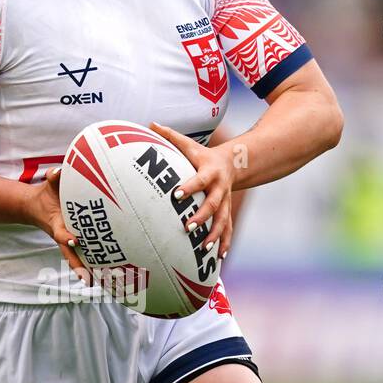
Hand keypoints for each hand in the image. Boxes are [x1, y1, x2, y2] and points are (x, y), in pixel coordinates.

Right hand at [24, 167, 90, 279]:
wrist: (35, 206)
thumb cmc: (47, 193)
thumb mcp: (49, 183)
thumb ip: (53, 177)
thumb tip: (58, 172)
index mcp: (56, 224)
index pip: (61, 233)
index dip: (66, 237)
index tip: (74, 240)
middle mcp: (62, 235)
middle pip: (69, 255)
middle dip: (77, 265)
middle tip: (88, 278)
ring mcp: (67, 240)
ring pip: (76, 258)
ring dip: (85, 269)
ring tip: (99, 282)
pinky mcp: (73, 240)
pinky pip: (82, 253)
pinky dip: (90, 262)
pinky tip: (104, 272)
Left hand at [149, 122, 237, 258]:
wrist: (232, 163)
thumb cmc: (202, 156)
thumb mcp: (189, 145)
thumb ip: (170, 136)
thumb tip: (150, 124)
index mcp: (209, 172)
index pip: (199, 180)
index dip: (189, 187)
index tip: (176, 194)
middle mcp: (220, 189)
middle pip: (213, 204)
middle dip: (202, 216)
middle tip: (188, 227)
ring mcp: (225, 203)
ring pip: (223, 221)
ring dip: (215, 236)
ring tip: (204, 249)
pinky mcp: (227, 213)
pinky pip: (228, 230)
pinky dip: (224, 244)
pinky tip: (218, 258)